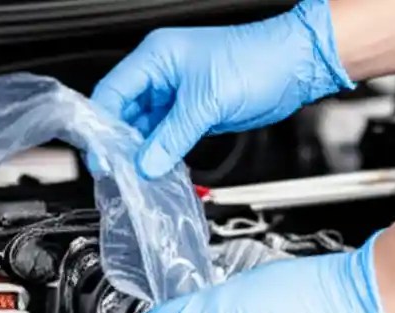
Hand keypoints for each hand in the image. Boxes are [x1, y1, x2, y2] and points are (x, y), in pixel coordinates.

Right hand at [90, 0, 352, 179]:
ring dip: (142, 150)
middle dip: (121, 141)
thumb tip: (147, 163)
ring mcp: (178, 93)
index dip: (103, 123)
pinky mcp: (193, 111)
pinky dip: (161, 151)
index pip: (113, 91)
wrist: (294, 67)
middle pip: (126, 111)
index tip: (101, 153)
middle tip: (116, 169)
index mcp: (157, 56)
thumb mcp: (207, 103)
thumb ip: (173, 137)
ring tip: (136, 173)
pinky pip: (167, 134)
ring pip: (146, 126)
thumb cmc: (257, 62)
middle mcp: (162, 73)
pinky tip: (157, 167)